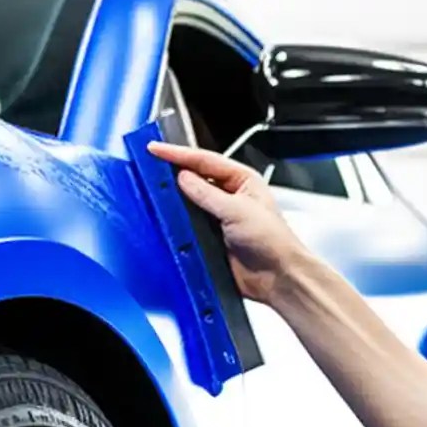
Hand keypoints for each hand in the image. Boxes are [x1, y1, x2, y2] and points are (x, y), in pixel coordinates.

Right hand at [146, 142, 305, 303]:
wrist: (277, 277)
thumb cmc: (272, 241)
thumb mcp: (237, 211)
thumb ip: (207, 194)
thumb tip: (183, 178)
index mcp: (242, 180)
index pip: (205, 161)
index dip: (178, 154)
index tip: (156, 149)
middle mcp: (229, 196)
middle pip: (196, 178)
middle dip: (173, 171)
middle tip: (148, 163)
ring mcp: (219, 217)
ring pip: (189, 201)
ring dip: (173, 197)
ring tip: (150, 188)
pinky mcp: (211, 238)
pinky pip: (188, 225)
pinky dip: (176, 222)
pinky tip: (163, 218)